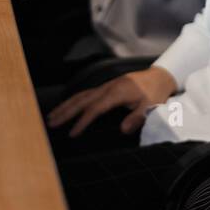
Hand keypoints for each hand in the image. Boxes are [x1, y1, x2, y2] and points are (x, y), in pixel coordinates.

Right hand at [46, 67, 177, 137]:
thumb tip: (123, 130)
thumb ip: (138, 118)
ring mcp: (105, 86)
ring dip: (66, 106)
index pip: (95, 108)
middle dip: (65, 111)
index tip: (72, 133)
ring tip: (52, 116)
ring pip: (81, 95)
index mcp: (117, 93)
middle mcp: (107, 88)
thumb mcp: (151, 106)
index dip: (83, 121)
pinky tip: (66, 107)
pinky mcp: (105, 87)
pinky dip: (73, 101)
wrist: (158, 77)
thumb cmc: (155, 93)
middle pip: (82, 100)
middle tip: (51, 123)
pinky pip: (85, 94)